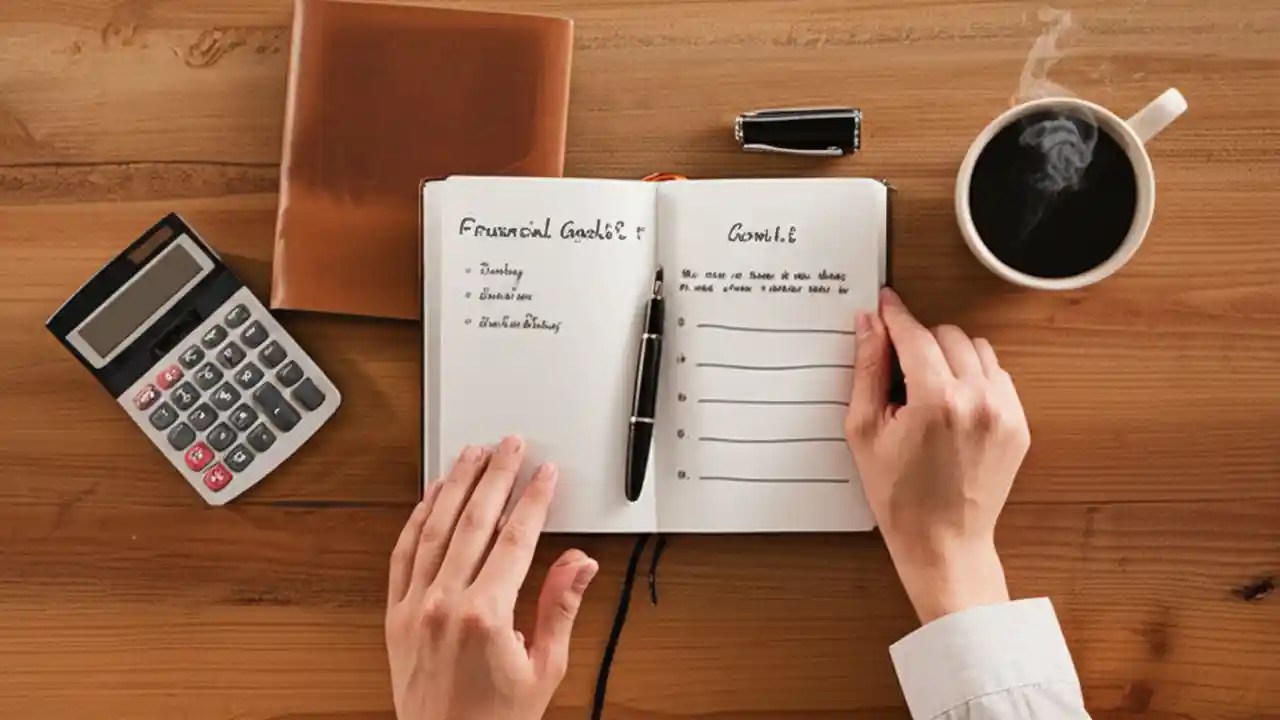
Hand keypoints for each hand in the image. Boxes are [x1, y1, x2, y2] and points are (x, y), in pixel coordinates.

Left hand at [385, 436, 599, 719]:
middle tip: (510, 446)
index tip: (545, 474)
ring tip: (471, 455)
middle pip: (474, 520)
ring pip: (435, 528)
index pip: (515, 538)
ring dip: (454, 485)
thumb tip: (579, 563)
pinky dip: (416, 520)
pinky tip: (430, 496)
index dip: (534, 500)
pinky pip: (403, 555)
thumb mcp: (545, 668)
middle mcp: (445, 604)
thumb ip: (560, 607)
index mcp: (486, 615)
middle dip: (495, 476)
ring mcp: (414, 607)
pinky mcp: (394, 616)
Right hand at [845, 289, 1029, 623]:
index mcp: (936, 401)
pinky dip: (974, 376)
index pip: (915, 335)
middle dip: (920, 341)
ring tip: (928, 386)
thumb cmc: (898, 495)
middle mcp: (978, 400)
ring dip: (950, 355)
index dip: (895, 316)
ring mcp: (1005, 412)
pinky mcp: (1020, 424)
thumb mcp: (864, 431)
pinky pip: (998, 375)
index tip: (884, 304)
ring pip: (978, 349)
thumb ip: (867, 370)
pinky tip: (952, 402)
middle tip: (899, 367)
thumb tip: (868, 324)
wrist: (944, 542)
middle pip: (947, 335)